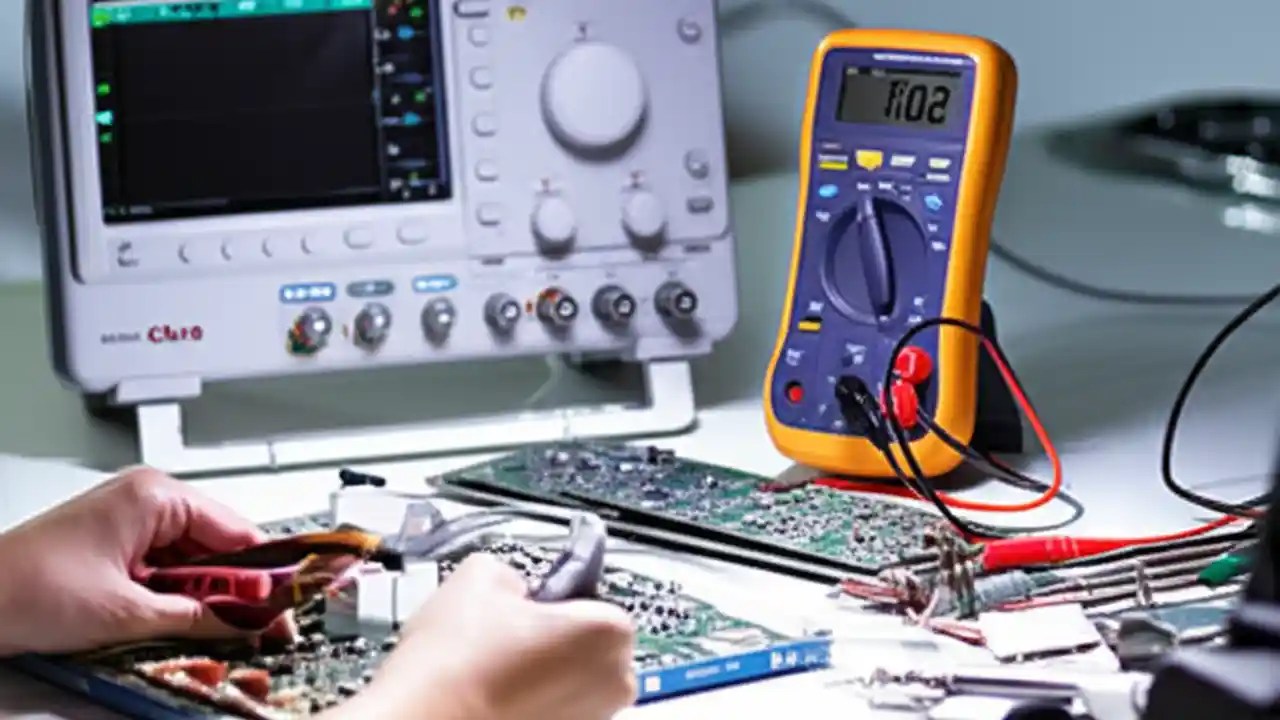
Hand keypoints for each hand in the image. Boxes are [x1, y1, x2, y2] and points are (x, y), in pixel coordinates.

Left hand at [0, 467, 292, 655]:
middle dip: (239, 586)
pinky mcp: (117, 543)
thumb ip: (197, 616)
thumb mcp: (127, 612)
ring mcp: (130, 520)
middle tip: (263, 625)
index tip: (286, 604)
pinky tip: (191, 619)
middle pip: (218, 544)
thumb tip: (245, 623)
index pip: (236, 530)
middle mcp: (146, 498)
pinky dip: (181, 593)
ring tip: (227, 627)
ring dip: (209, 593)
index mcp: (155, 495)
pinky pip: (168, 566)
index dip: (266, 572)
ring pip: (195, 558)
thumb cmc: (25, 589)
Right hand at [335, 554, 636, 719]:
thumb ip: (515, 572)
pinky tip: (498, 693)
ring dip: (546, 671)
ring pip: (574, 679)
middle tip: (509, 634)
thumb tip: (516, 584)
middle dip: (557, 636)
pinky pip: (558, 708)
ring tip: (497, 666)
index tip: (531, 604)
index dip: (556, 598)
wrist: (424, 719)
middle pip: (592, 643)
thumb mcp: (480, 576)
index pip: (595, 598)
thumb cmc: (455, 667)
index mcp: (608, 632)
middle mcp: (613, 682)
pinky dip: (535, 699)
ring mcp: (593, 718)